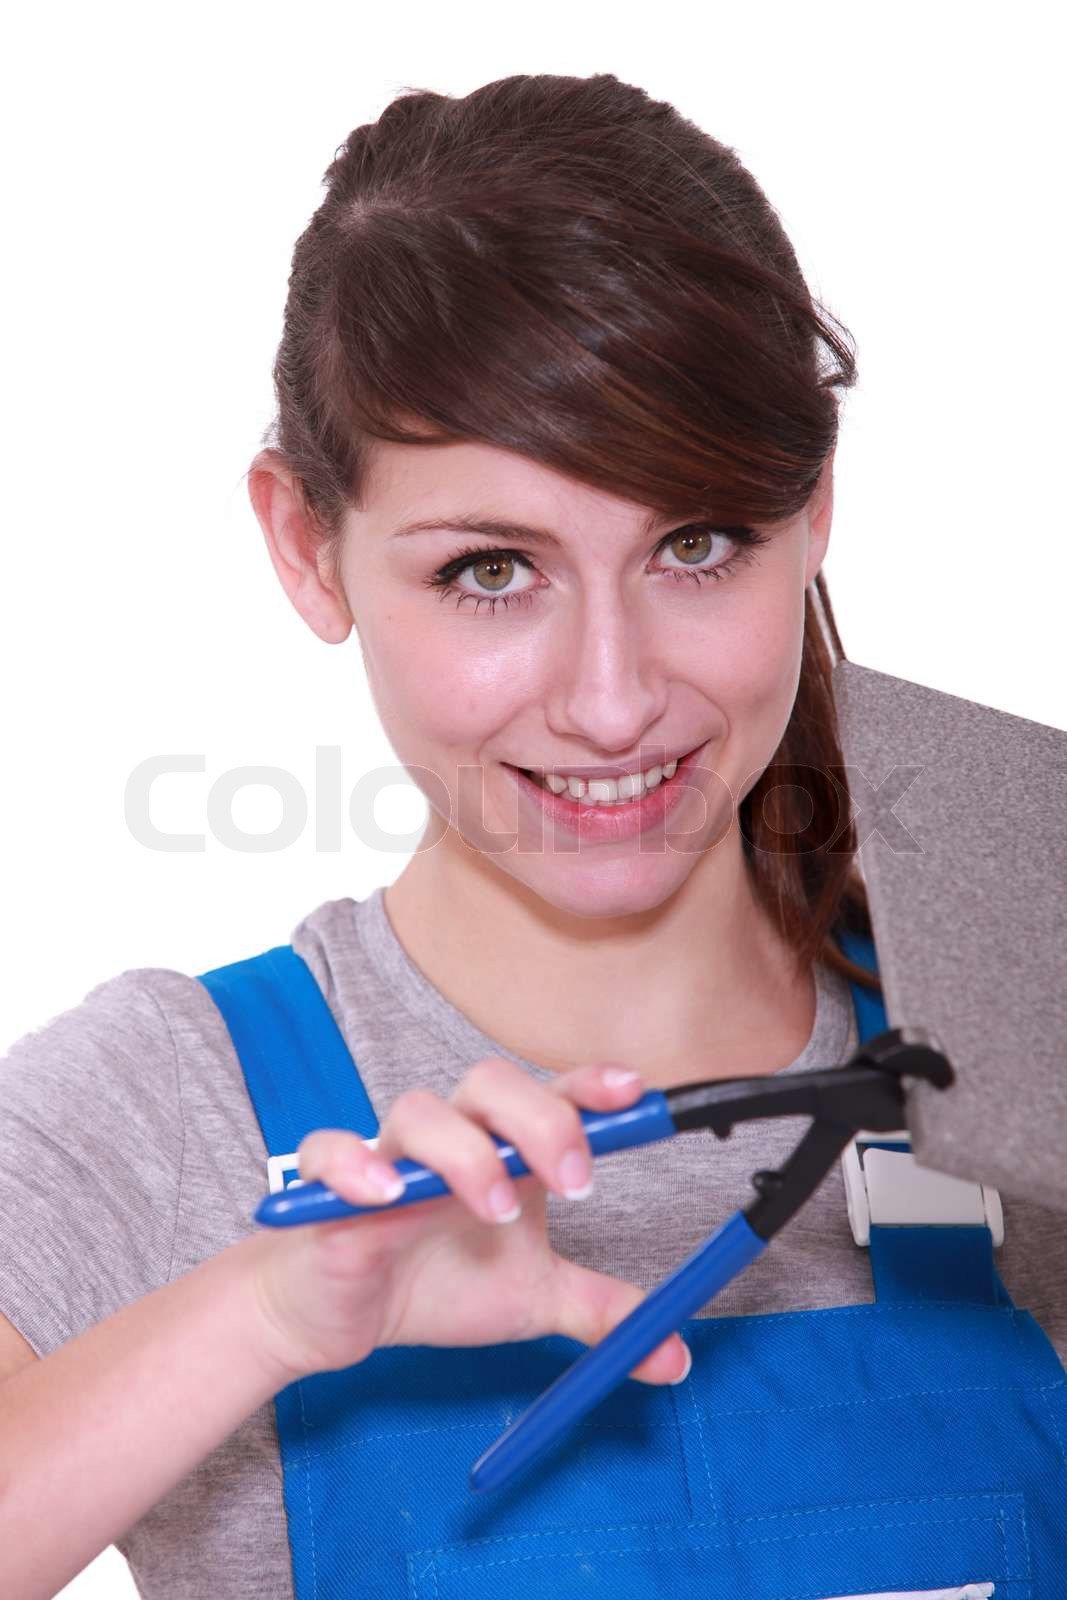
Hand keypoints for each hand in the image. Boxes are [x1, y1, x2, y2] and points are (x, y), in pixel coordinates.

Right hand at [249, 1057, 690, 1387]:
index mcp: (503, 1149)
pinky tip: (386, 1195)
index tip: (636, 1094)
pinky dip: (355, 1166)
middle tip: (576, 1183)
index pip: (551, 1096)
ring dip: (466, 1152)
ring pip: (420, 1111)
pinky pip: (329, 1152)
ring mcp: (388, 1157)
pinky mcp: (326, 1191)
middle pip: (491, 1084)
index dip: (591, 1086)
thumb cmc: (435, 1283)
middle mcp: (450, 1139)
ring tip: (496, 1210)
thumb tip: (673, 1354)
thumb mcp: (530, 1299)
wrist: (341, 1315)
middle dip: (542, 1120)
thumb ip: (599, 1310)